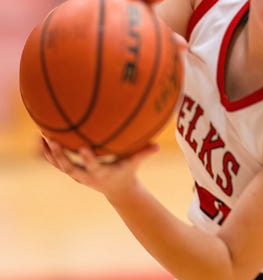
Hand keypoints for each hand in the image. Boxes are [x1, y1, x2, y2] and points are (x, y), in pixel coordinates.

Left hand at [40, 138, 156, 197]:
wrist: (116, 190)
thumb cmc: (127, 172)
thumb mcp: (135, 163)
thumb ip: (144, 153)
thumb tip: (158, 144)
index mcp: (100, 173)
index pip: (92, 165)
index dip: (86, 158)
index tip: (81, 147)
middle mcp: (85, 175)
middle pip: (69, 167)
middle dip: (60, 155)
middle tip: (53, 140)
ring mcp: (76, 175)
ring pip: (59, 165)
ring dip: (50, 152)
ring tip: (42, 136)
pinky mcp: (72, 172)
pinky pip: (57, 162)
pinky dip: (48, 153)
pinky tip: (41, 138)